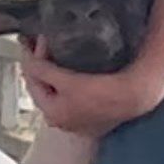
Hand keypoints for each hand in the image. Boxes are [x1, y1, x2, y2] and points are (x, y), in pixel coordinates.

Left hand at [20, 45, 163, 138]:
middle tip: (40, 44)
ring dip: (53, 74)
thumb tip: (29, 60)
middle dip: (41, 66)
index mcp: (52, 114)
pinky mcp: (91, 115)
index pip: (32, 82)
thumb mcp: (67, 80)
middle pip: (44, 88)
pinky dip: (67, 83)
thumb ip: (43, 70)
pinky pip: (71, 96)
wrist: (135, 96)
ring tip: (52, 54)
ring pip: (57, 92)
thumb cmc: (102, 91)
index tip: (30, 41)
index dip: (31, 59)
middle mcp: (61, 122)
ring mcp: (77, 120)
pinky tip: (69, 70)